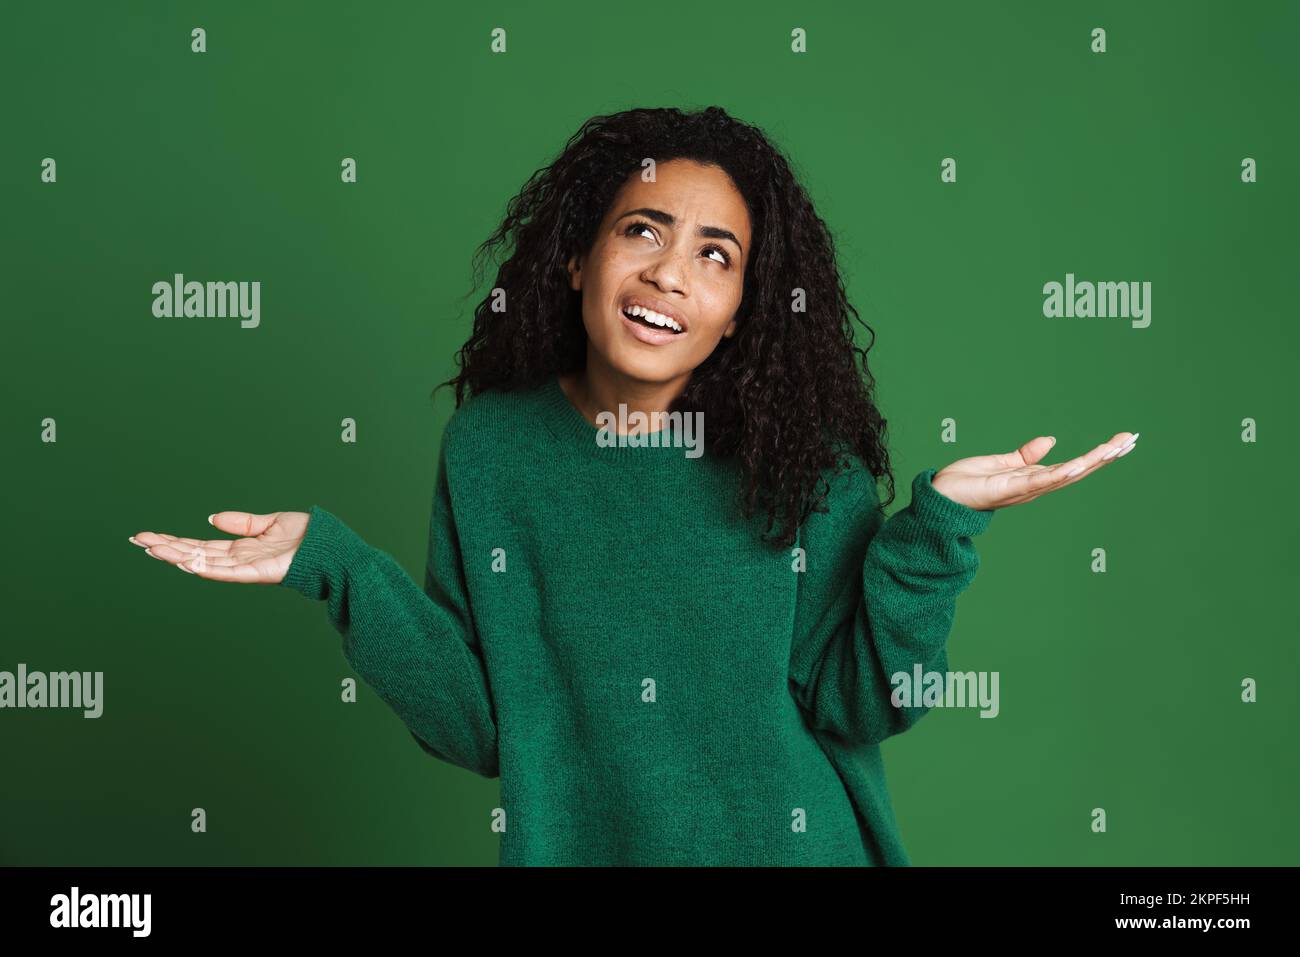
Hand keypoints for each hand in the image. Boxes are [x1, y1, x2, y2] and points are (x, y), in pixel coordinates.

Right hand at [129, 511, 310, 583]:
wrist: (333, 549)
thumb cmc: (308, 538)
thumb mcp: (270, 523)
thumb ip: (242, 523)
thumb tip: (212, 519)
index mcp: (240, 550)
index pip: (199, 545)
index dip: (174, 541)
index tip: (148, 537)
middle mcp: (239, 561)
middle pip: (195, 554)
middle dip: (167, 548)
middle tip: (138, 541)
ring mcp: (248, 569)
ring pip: (206, 563)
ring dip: (179, 557)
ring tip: (154, 550)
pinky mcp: (261, 573)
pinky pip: (230, 572)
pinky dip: (209, 569)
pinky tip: (188, 565)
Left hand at [930, 432, 1138, 510]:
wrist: (940, 498)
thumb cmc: (966, 483)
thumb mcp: (1001, 463)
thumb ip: (1026, 455)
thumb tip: (1051, 440)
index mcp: (1035, 478)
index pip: (1075, 464)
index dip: (1100, 454)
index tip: (1123, 439)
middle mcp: (1036, 486)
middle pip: (1080, 470)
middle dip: (1107, 455)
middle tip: (1133, 439)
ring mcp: (1026, 489)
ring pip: (1067, 474)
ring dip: (1093, 461)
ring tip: (1116, 447)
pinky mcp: (1011, 489)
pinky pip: (1041, 480)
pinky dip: (1062, 473)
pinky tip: (1081, 463)